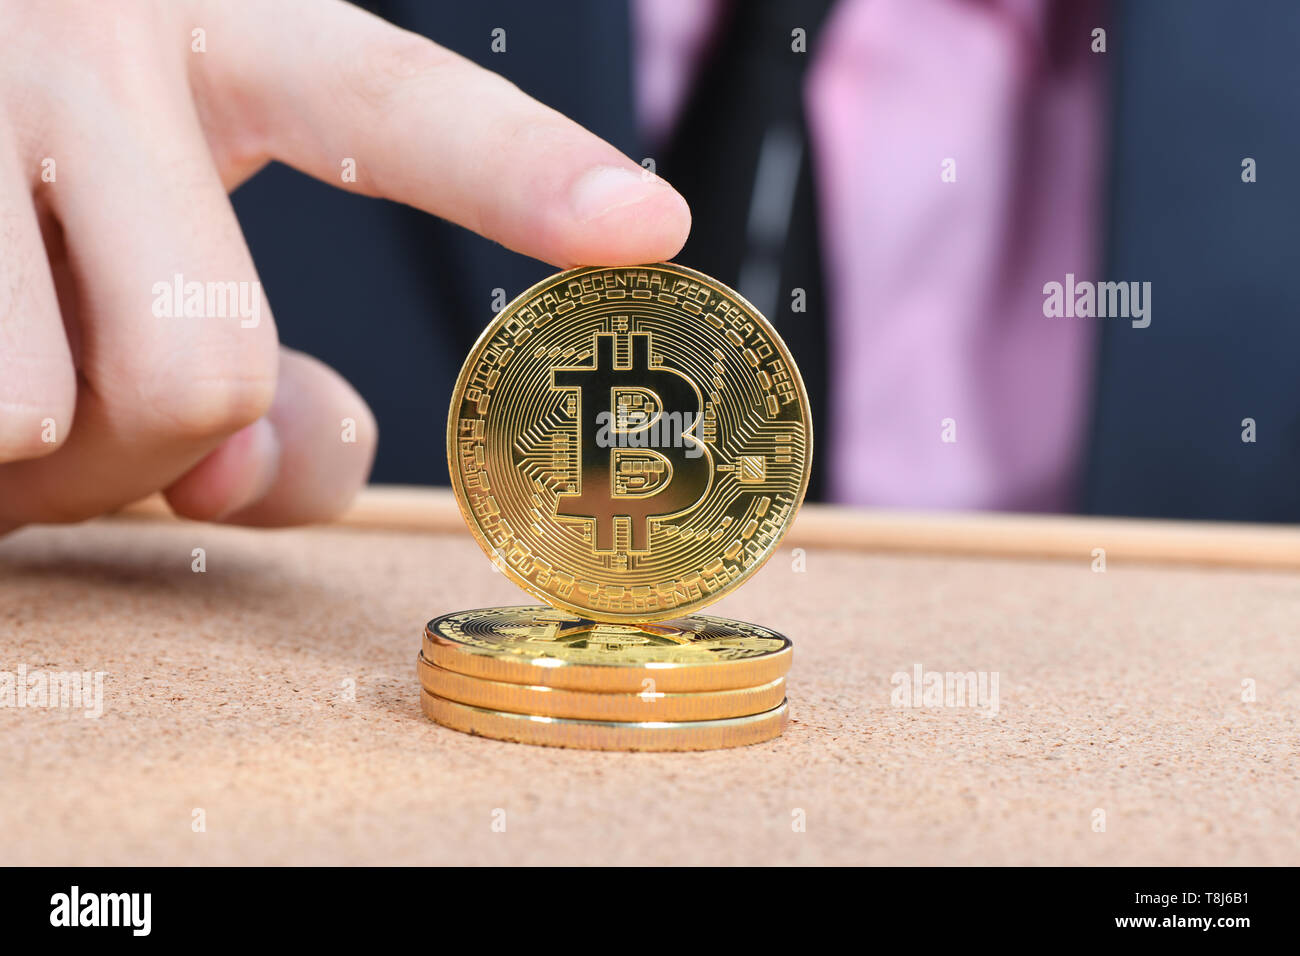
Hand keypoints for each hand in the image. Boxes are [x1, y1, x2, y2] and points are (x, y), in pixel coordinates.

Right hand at [0, 0, 689, 533]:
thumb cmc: (31, 202)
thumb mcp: (167, 251)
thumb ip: (262, 382)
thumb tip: (248, 474)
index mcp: (221, 33)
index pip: (391, 102)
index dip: (522, 174)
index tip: (652, 225)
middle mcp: (88, 33)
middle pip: (205, 370)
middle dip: (154, 442)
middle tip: (86, 389)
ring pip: (41, 419)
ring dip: (25, 450)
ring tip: (0, 354)